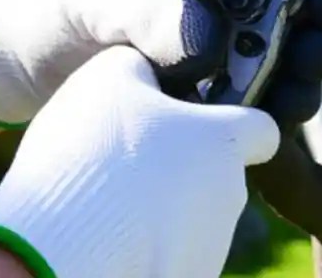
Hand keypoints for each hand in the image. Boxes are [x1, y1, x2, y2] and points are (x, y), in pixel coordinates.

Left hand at [0, 0, 321, 126]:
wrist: (10, 58)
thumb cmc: (47, 8)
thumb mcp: (89, 2)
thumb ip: (143, 9)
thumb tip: (207, 39)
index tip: (317, 31)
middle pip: (298, 18)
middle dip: (313, 49)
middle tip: (302, 82)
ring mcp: (216, 45)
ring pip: (283, 65)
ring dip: (293, 88)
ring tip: (282, 111)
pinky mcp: (205, 89)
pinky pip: (251, 101)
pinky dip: (261, 117)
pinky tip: (251, 132)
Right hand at [0, 46, 277, 277]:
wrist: (60, 249)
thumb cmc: (92, 153)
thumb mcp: (110, 76)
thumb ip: (145, 65)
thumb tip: (150, 70)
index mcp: (226, 142)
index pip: (261, 128)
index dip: (230, 121)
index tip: (195, 122)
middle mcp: (232, 194)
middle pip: (218, 173)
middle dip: (183, 167)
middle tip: (129, 161)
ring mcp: (212, 243)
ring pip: (195, 215)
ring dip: (163, 207)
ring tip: (108, 201)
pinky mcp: (188, 275)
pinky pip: (171, 251)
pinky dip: (146, 244)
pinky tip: (106, 236)